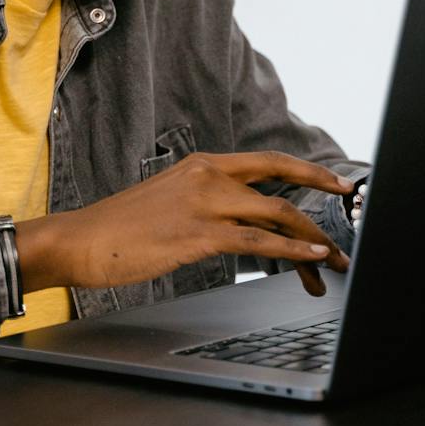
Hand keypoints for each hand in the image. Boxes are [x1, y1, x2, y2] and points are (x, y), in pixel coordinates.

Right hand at [17, 152, 353, 296]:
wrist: (81, 240)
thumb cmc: (120, 228)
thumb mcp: (170, 202)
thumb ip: (206, 205)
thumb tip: (242, 225)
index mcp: (203, 165)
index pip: (267, 163)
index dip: (307, 171)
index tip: (336, 182)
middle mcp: (209, 176)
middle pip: (280, 190)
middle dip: (318, 214)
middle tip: (343, 237)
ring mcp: (205, 203)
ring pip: (275, 217)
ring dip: (310, 242)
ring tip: (332, 262)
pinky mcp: (199, 234)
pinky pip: (257, 243)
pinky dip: (290, 252)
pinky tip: (310, 260)